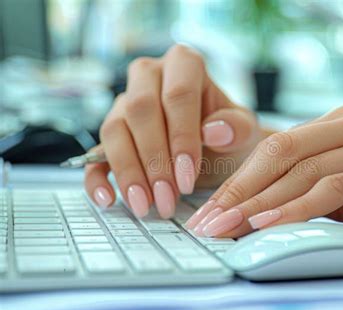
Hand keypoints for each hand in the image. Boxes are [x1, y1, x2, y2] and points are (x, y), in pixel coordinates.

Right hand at [84, 45, 261, 218]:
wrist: (219, 146)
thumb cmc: (230, 133)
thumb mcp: (243, 130)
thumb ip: (236, 127)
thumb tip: (213, 132)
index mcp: (184, 64)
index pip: (177, 95)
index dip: (181, 138)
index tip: (188, 177)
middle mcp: (148, 76)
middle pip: (140, 110)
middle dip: (153, 161)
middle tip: (167, 199)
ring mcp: (125, 103)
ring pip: (113, 130)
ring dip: (129, 172)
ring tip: (146, 206)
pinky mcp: (113, 133)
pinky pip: (94, 152)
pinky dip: (96, 177)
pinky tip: (108, 199)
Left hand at [186, 105, 342, 241]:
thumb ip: (313, 189)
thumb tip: (260, 212)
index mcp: (337, 123)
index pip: (275, 149)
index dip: (238, 180)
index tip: (211, 210)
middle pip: (279, 153)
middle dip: (239, 190)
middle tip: (207, 221)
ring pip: (302, 168)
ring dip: (260, 201)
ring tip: (227, 226)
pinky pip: (334, 185)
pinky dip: (298, 205)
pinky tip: (269, 222)